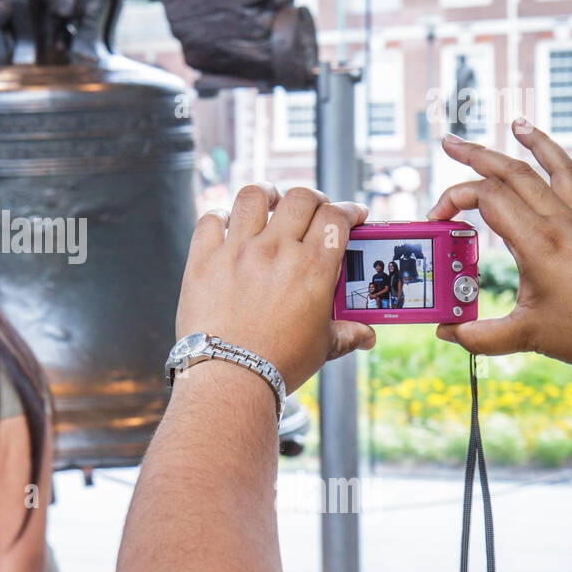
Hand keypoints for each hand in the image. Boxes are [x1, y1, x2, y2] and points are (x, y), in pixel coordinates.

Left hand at [175, 183, 375, 394]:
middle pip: (301, 197)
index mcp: (313, 267)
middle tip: (312, 210)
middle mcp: (277, 250)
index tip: (351, 214)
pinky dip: (220, 217)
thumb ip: (346, 334)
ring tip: (270, 201)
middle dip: (313, 199)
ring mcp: (237, 251)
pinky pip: (210, 219)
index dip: (348, 210)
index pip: (336, 217)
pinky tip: (227, 224)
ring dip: (267, 194)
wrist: (229, 378)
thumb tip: (368, 336)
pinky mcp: (203, 259)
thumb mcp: (322, 348)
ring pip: (254, 195)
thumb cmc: (280, 364)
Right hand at [428, 119, 571, 382]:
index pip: (488, 198)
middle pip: (515, 173)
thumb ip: (480, 335)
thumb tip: (446, 332)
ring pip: (560, 170)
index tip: (438, 219)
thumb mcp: (527, 337)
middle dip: (477, 154)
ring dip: (537, 144)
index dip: (454, 199)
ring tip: (519, 125)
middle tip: (451, 143)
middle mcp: (564, 224)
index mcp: (539, 243)